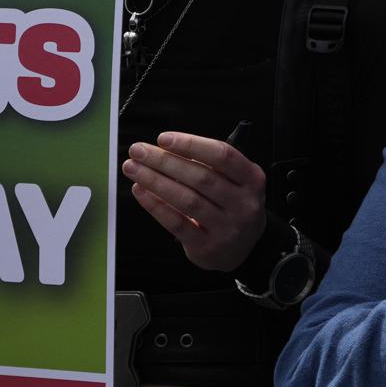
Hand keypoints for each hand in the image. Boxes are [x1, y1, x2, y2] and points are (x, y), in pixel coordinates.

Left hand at [125, 130, 268, 273]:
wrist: (244, 248)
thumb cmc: (232, 204)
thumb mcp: (236, 181)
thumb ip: (209, 164)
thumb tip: (165, 148)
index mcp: (252, 179)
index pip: (222, 155)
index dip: (191, 144)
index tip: (163, 138)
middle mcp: (243, 203)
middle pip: (201, 177)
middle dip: (165, 161)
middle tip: (139, 151)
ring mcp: (226, 227)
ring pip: (187, 200)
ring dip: (155, 181)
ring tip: (133, 168)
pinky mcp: (207, 246)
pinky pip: (177, 223)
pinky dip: (155, 206)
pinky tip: (140, 192)